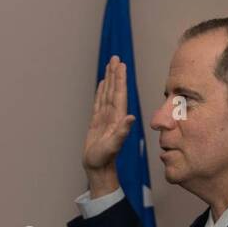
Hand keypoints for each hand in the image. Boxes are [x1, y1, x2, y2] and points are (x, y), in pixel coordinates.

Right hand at [82, 55, 136, 197]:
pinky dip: (100, 92)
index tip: (120, 65)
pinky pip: (99, 103)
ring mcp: (105, 118)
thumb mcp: (113, 146)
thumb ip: (122, 132)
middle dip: (115, 74)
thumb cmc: (104, 159)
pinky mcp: (97, 122)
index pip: (119, 94)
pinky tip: (101, 84)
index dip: (120, 79)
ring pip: (106, 94)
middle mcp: (113, 115)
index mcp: (117, 117)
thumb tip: (130, 118)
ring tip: (109, 66)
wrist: (99, 169)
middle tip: (115, 58)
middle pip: (113, 90)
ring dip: (108, 80)